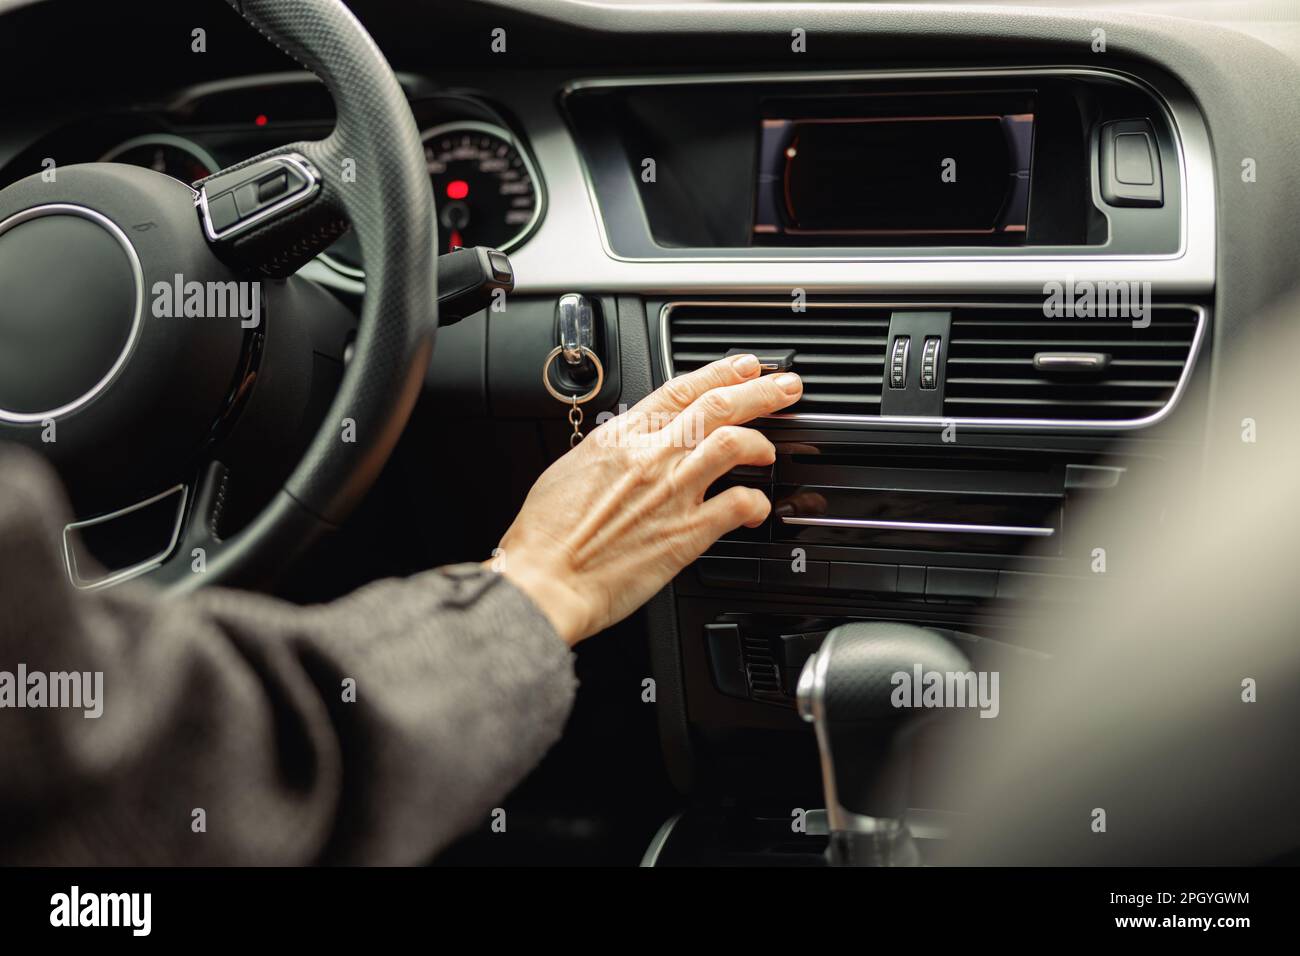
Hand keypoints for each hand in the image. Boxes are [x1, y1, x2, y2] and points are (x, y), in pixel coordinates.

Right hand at [488, 354, 802, 644]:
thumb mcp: (572, 470)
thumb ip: (613, 452)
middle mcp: (650, 457)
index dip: (721, 373)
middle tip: (786, 388)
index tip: (745, 368)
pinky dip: (757, 503)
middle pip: (717, 406)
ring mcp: (671, 492)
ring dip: (761, 442)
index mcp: (619, 438)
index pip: (680, 390)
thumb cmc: (547, 537)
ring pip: (733, 443)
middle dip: (760, 390)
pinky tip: (759, 508)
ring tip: (769, 450)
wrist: (545, 581)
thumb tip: (634, 446)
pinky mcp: (687, 533)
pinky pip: (738, 504)